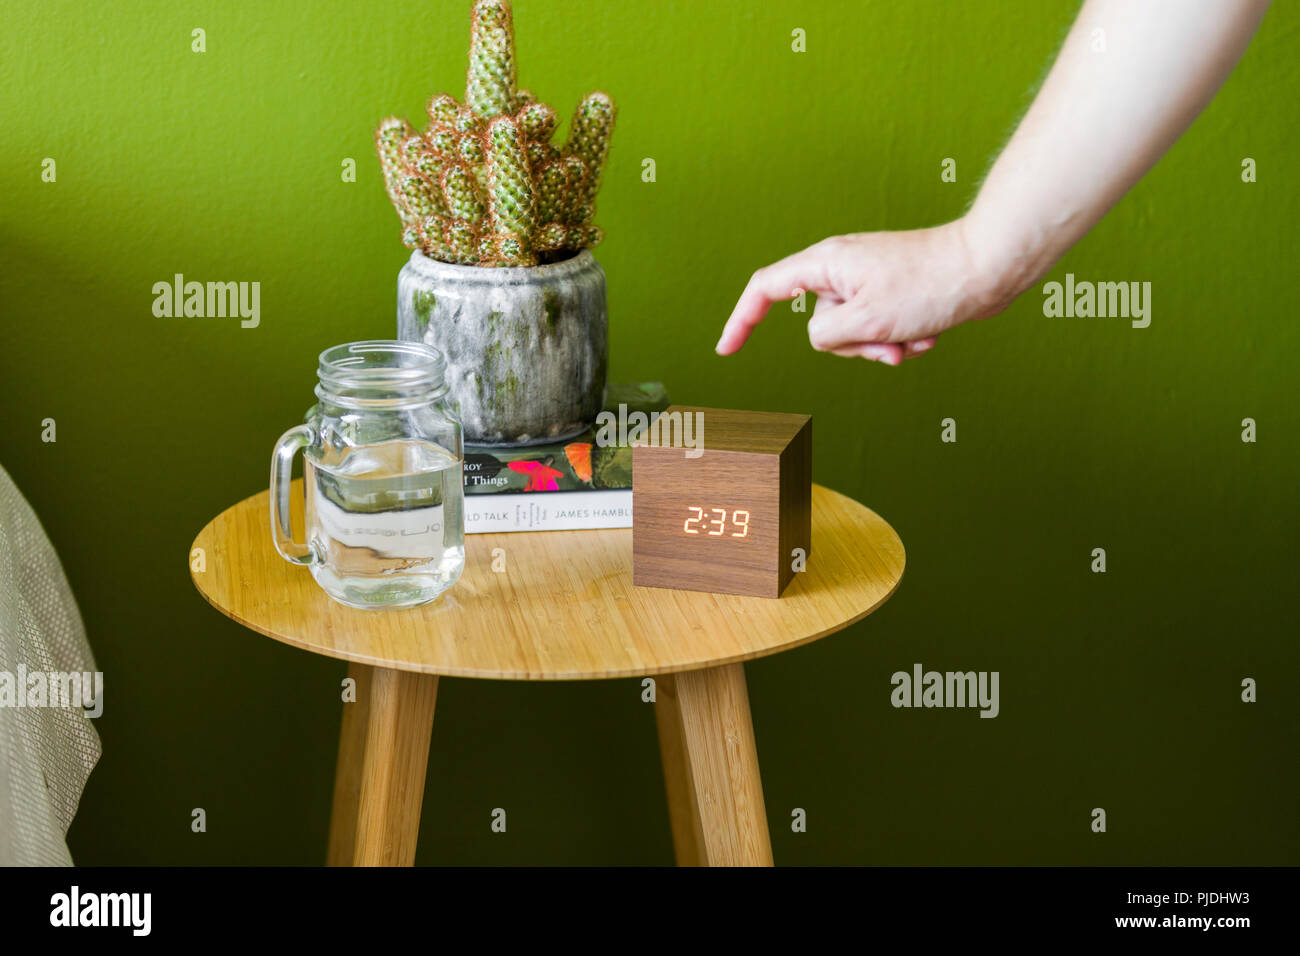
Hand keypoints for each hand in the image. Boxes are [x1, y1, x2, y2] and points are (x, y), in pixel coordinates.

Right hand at [715, 219, 1010, 364]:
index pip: (765, 291)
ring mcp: (868, 282)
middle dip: (853, 346)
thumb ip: (825, 336)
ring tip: (914, 336)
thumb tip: (824, 339)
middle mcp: (841, 269)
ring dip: (884, 346)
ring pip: (854, 334)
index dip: (741, 320)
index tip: (726, 349)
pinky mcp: (893, 294)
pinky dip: (902, 339)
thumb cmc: (929, 285)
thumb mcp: (865, 321)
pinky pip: (881, 331)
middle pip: (819, 325)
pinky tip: (928, 332)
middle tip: (888, 343)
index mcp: (825, 264)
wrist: (987, 268)